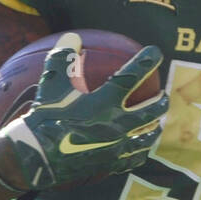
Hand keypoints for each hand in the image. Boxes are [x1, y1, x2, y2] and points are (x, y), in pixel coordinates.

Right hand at [0, 33, 167, 189]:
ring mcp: (117, 145)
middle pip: (152, 110)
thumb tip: (72, 36)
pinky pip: (134, 158)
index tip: (157, 52)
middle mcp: (118, 123)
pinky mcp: (112, 163)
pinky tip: (140, 150)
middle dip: (162, 101)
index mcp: (106, 101)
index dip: (146, 61)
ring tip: (157, 124)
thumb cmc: (44, 117)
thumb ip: (63, 58)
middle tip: (163, 95)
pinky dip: (140, 152)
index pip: (132, 75)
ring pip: (148, 136)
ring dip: (155, 127)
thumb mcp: (51, 84)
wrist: (37, 157)